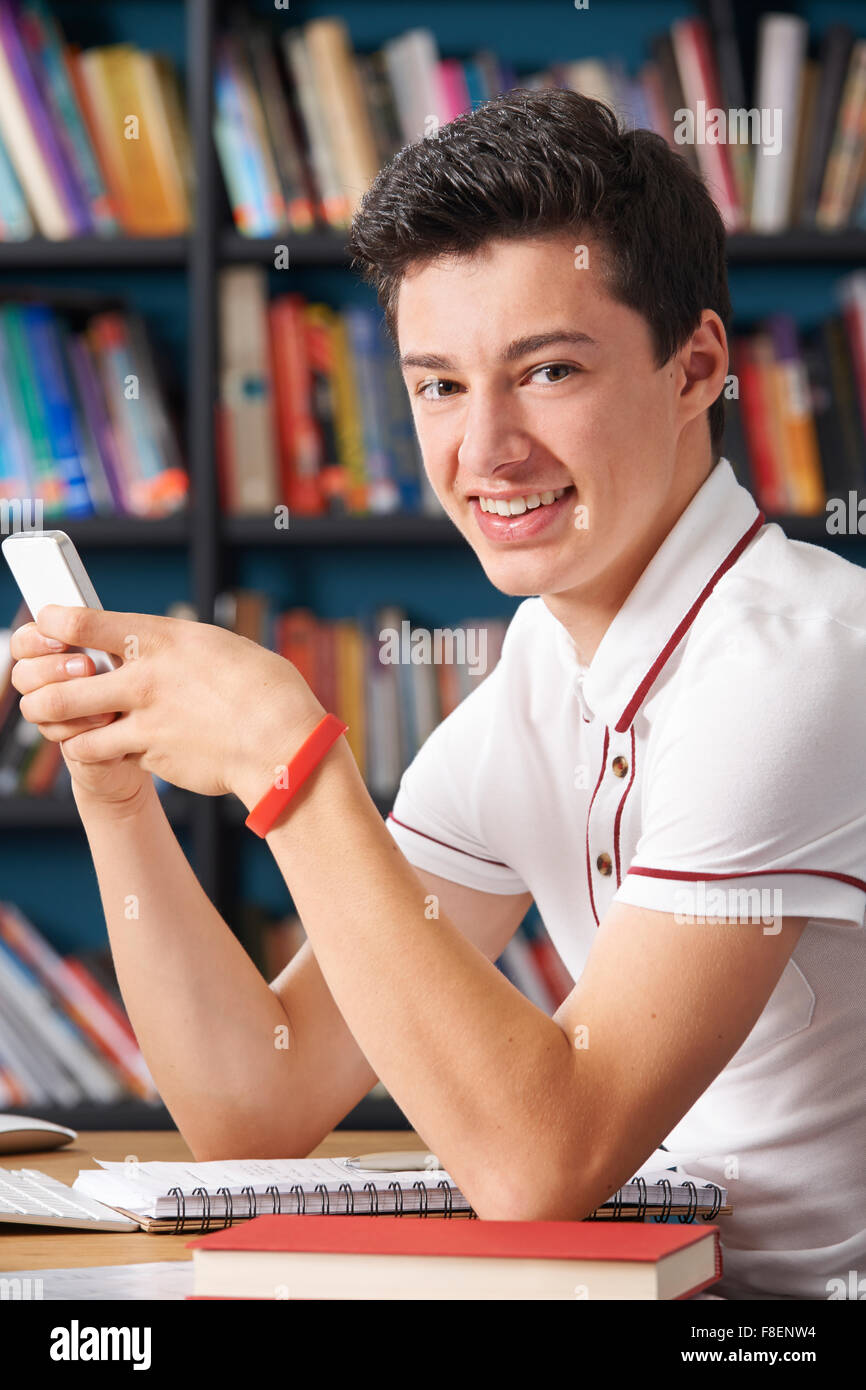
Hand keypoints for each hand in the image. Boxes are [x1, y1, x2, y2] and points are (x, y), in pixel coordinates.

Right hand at [8, 621, 149, 807]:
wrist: (177, 728)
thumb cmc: (156, 677)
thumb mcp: (137, 648)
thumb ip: (107, 633)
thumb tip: (83, 618)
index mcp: (60, 653)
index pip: (26, 642)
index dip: (35, 640)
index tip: (61, 639)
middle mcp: (54, 686)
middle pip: (24, 675)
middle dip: (52, 669)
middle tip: (88, 667)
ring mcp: (62, 720)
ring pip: (41, 712)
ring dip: (74, 708)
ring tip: (111, 707)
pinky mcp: (78, 750)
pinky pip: (69, 746)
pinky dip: (93, 738)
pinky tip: (117, 730)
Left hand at [11, 605, 326, 803]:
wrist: (283, 744)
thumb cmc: (266, 690)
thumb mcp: (220, 648)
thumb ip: (178, 649)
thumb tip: (157, 649)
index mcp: (163, 639)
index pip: (84, 623)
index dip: (54, 623)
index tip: (47, 624)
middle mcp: (145, 679)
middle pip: (61, 685)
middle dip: (41, 689)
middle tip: (39, 691)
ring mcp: (145, 722)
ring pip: (75, 731)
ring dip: (65, 730)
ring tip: (69, 728)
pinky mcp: (152, 758)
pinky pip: (111, 756)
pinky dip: (107, 755)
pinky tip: (117, 750)